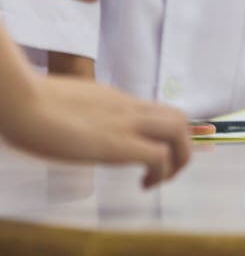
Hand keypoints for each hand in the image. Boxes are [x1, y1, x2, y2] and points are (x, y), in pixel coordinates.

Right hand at [4, 76, 190, 188]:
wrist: (22, 102)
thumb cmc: (32, 105)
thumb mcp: (70, 104)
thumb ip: (86, 113)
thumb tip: (84, 126)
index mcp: (115, 99)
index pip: (157, 110)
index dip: (165, 133)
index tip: (155, 152)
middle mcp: (128, 107)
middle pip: (178, 118)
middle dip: (182, 146)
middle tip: (163, 169)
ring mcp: (126, 123)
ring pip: (178, 131)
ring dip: (178, 159)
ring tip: (158, 179)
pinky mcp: (118, 144)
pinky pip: (159, 156)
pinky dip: (161, 173)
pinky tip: (143, 185)